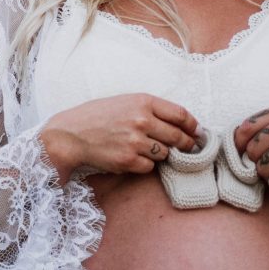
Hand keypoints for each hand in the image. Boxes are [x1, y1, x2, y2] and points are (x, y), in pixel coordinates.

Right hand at [40, 94, 201, 178]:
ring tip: (147, 150)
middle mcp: (142, 120)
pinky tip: (132, 158)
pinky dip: (145, 165)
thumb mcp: (125, 102)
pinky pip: (150, 167)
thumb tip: (180, 123)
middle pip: (178, 137)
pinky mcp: (128, 161)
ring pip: (165, 154)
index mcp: (143, 101)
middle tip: (190, 149)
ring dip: (162, 155)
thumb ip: (151, 110)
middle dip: (187, 145)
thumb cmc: (97, 116)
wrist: (70, 134)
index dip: (194, 126)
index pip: (181, 115)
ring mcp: (135, 142)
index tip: (198, 132)